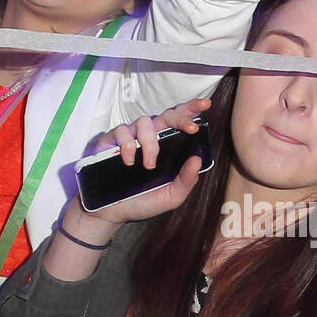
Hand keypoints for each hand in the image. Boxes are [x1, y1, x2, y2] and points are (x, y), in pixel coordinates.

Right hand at [76, 96, 210, 226]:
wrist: (112, 212)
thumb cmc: (143, 201)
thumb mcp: (171, 196)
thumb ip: (186, 180)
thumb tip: (197, 159)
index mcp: (167, 146)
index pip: (180, 122)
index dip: (191, 109)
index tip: (206, 104)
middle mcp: (150, 137)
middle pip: (166, 115)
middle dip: (181, 118)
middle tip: (190, 129)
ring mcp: (130, 137)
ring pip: (144, 122)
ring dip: (151, 142)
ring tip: (149, 165)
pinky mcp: (111, 141)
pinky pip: (121, 131)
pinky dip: (127, 145)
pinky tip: (129, 161)